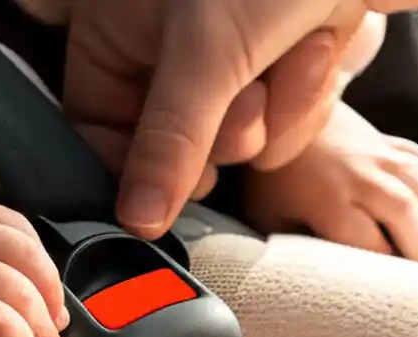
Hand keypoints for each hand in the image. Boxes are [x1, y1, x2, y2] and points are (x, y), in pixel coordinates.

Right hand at [62, 0, 370, 237]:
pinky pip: (284, 130)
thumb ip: (169, 143)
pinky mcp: (279, 74)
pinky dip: (310, 97)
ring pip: (241, 145)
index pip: (97, 129)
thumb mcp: (207, 53)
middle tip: (250, 87)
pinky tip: (320, 44)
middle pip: (181, 151)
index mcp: (117, 35)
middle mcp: (165, 53)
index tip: (170, 192)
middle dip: (231, 128)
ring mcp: (226, 67)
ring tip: (297, 45)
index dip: (134, 168)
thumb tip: (136, 220)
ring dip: (281, 108)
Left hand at [245, 102, 417, 262]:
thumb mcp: (268, 217)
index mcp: (329, 201)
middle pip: (409, 217)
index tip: (384, 289)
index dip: (385, 270)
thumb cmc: (267, 173)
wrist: (272, 111)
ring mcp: (377, 152)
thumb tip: (321, 275)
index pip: (374, 245)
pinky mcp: (384, 137)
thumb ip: (296, 246)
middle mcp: (362, 176)